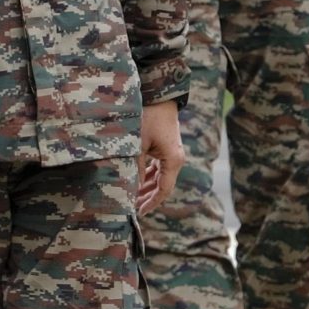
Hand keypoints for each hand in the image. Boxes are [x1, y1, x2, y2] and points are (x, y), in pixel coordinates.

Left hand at [137, 100, 184, 215]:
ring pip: (160, 178)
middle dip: (148, 197)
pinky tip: (136, 182)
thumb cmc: (148, 118)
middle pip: (163, 186)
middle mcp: (176, 160)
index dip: (152, 203)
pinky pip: (159, 169)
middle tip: (131, 207)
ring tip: (132, 197)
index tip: (139, 212)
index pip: (164, 190)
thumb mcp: (138, 145)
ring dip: (147, 188)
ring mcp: (172, 155)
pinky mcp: (167, 149)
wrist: (159, 97)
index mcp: (173, 161)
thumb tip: (131, 188)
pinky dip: (148, 176)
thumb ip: (135, 168)